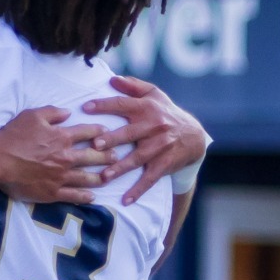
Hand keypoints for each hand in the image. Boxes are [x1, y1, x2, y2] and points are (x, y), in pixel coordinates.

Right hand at [0, 106, 110, 204]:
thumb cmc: (14, 136)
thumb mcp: (32, 116)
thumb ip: (52, 113)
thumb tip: (68, 112)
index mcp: (62, 137)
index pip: (87, 133)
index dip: (99, 132)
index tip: (107, 133)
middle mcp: (66, 157)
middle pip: (93, 156)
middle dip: (107, 156)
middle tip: (116, 156)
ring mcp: (61, 176)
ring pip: (87, 177)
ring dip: (100, 177)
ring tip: (109, 177)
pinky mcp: (52, 192)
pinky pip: (73, 195)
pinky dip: (84, 196)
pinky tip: (92, 197)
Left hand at [87, 76, 209, 204]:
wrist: (193, 136)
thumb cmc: (165, 113)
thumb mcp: (154, 95)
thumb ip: (133, 86)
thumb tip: (112, 79)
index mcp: (146, 108)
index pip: (123, 104)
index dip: (104, 105)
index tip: (86, 108)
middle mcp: (153, 126)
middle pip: (130, 133)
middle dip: (112, 140)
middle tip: (95, 146)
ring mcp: (160, 146)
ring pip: (138, 158)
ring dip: (121, 168)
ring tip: (104, 176)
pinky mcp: (164, 164)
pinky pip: (150, 178)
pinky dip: (138, 190)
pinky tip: (125, 200)